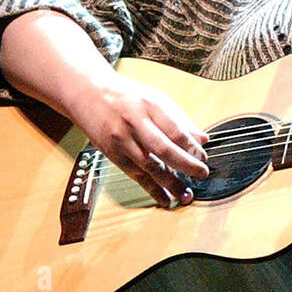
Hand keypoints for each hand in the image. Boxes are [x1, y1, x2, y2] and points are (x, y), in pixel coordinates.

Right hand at [69, 74, 208, 207]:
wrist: (87, 94)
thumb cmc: (126, 97)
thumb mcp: (155, 99)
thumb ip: (179, 119)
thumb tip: (202, 139)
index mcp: (150, 105)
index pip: (175, 130)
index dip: (192, 148)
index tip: (204, 158)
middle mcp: (135, 122)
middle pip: (163, 149)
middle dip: (186, 165)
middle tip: (201, 175)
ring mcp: (121, 139)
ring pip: (149, 166)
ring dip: (170, 184)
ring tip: (186, 195)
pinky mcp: (112, 153)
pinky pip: (134, 175)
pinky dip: (151, 189)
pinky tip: (164, 198)